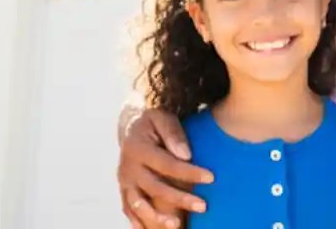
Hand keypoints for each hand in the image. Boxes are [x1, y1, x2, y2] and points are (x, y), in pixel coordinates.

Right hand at [118, 108, 212, 227]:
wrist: (129, 128)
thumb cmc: (153, 123)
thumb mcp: (161, 118)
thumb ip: (173, 133)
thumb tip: (186, 154)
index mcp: (138, 148)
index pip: (167, 163)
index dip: (189, 172)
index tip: (211, 178)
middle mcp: (128, 167)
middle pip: (155, 188)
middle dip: (180, 199)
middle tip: (204, 206)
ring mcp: (124, 182)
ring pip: (139, 204)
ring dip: (157, 217)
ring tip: (178, 225)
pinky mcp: (124, 191)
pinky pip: (129, 210)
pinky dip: (138, 222)